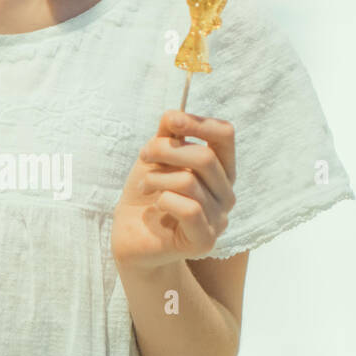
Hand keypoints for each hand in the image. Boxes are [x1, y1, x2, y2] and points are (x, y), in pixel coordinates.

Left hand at [111, 110, 236, 271]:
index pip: (225, 135)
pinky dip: (163, 199)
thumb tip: (174, 115)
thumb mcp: (154, 158)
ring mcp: (219, 219)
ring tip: (145, 186)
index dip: (198, 122)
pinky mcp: (205, 240)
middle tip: (143, 156)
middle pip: (205, 156)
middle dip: (164, 150)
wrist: (130, 235)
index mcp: (218, 169)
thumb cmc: (146, 194)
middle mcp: (225, 193)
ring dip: (156, 177)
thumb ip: (167, 136)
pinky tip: (156, 206)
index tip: (170, 121)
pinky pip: (188, 208)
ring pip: (189, 181)